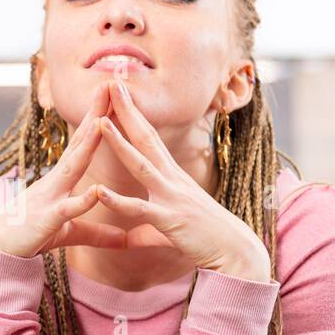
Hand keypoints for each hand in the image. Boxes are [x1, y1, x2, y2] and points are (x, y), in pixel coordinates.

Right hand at [0, 83, 124, 258]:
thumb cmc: (31, 236)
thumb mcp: (70, 234)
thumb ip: (98, 233)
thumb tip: (126, 239)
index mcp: (63, 180)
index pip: (85, 144)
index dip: (101, 120)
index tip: (115, 95)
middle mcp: (56, 181)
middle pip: (80, 143)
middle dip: (96, 115)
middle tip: (110, 85)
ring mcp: (50, 197)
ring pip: (73, 167)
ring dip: (89, 144)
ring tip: (104, 121)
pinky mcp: (46, 220)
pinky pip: (67, 209)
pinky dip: (83, 201)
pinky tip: (97, 190)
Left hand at [91, 78, 272, 282]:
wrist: (235, 252)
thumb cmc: (205, 238)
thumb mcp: (170, 228)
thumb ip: (146, 229)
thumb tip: (129, 237)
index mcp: (171, 176)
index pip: (149, 138)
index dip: (134, 115)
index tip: (120, 92)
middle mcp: (171, 180)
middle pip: (145, 138)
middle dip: (127, 111)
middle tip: (111, 83)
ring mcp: (170, 197)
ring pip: (140, 165)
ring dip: (119, 143)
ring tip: (99, 122)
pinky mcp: (169, 220)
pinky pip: (139, 209)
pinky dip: (117, 200)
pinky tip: (98, 191)